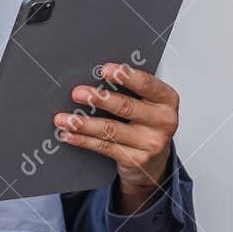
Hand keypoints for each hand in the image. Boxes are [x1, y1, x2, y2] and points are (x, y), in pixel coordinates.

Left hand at [53, 63, 179, 214]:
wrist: (154, 161)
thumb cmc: (147, 122)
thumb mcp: (147, 103)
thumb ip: (131, 89)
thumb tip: (95, 75)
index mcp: (167, 100)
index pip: (147, 84)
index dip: (126, 76)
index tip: (106, 69)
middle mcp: (163, 121)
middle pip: (126, 107)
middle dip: (99, 99)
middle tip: (77, 93)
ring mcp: (150, 143)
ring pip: (111, 130)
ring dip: (84, 123)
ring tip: (65, 118)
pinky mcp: (136, 160)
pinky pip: (104, 147)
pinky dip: (83, 140)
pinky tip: (69, 134)